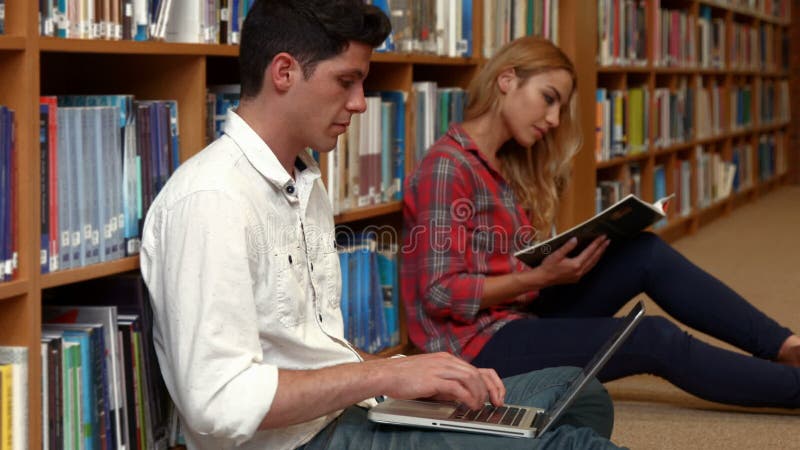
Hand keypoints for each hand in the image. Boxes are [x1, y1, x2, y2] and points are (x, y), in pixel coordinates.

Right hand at [374, 352, 504, 409]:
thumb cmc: (404, 377)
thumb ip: (446, 383)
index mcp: (446, 359)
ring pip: (471, 378)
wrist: (386, 374)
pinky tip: (470, 405)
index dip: (491, 382)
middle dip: (491, 389)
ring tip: (480, 406)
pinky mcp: (433, 379)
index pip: (477, 368)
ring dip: (480, 394)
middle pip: (478, 373)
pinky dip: (468, 397)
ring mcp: (440, 368)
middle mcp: (446, 361)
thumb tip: (461, 396)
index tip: (496, 395)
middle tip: (495, 403)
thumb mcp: (430, 377)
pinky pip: (457, 387)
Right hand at [536, 235, 608, 285]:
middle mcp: (579, 271)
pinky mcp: (576, 278)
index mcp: (576, 265)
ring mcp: (579, 275)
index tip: (602, 237)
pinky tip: (594, 258)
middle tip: (607, 240)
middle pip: (594, 258)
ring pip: (593, 264)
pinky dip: (593, 261)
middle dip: (601, 249)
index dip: (597, 243)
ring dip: (599, 255)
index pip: (589, 251)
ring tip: (604, 248)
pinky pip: (588, 268)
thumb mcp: (556, 255)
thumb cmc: (548, 266)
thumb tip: (575, 239)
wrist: (543, 278)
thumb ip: (567, 247)